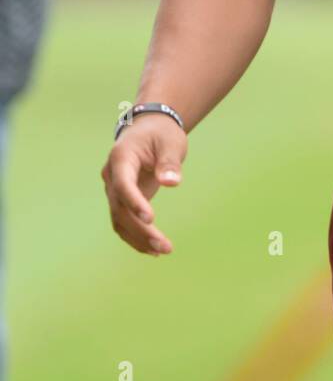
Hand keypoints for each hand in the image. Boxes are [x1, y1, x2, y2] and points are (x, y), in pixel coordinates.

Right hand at [101, 114, 187, 255]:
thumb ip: (169, 162)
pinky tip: (154, 250)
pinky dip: (136, 237)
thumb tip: (171, 182)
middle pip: (120, 207)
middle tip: (165, 246)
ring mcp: (114, 189)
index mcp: (121, 157)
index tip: (150, 219)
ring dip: (138, 238)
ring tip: (163, 251)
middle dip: (141, 230)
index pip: (123, 184)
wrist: (149, 129)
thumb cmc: (161, 134)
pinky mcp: (121, 200)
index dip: (134, 202)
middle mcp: (112, 175)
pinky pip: (124, 222)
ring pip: (119, 219)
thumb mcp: (170, 142)